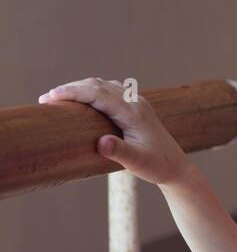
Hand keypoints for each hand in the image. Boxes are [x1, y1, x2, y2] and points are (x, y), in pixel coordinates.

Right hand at [37, 77, 192, 188]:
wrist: (176, 166)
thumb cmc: (157, 166)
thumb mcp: (139, 163)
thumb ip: (120, 152)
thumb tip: (101, 143)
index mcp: (133, 113)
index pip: (97, 94)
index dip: (72, 92)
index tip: (50, 97)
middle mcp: (135, 102)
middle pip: (97, 84)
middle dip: (70, 88)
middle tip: (45, 99)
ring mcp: (136, 102)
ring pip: (103, 85)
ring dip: (79, 87)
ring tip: (57, 98)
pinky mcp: (135, 106)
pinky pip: (109, 90)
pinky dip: (91, 91)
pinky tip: (80, 99)